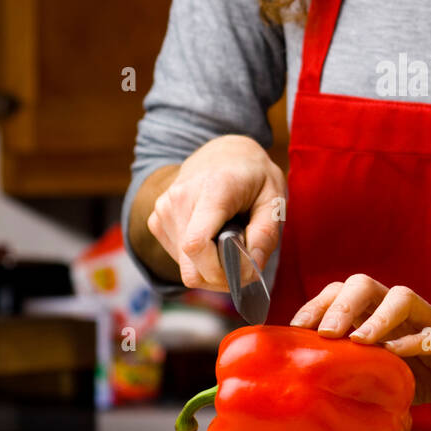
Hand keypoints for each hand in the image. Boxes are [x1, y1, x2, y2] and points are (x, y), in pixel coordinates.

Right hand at [145, 134, 285, 290]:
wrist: (223, 153)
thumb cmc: (252, 174)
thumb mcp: (274, 196)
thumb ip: (266, 232)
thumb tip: (252, 268)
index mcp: (211, 189)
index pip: (196, 244)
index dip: (220, 271)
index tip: (246, 272)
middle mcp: (179, 199)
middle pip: (191, 265)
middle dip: (221, 277)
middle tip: (245, 267)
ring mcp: (163, 210)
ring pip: (186, 268)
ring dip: (212, 269)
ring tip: (230, 244)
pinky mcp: (156, 221)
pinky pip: (179, 260)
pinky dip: (199, 261)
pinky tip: (213, 240)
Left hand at [289, 274, 430, 405]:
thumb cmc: (420, 376)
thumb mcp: (379, 375)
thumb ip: (351, 373)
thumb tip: (306, 391)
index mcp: (375, 314)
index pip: (341, 294)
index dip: (317, 305)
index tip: (297, 328)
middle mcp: (399, 310)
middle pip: (365, 285)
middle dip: (341, 304)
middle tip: (326, 333)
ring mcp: (428, 320)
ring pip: (401, 297)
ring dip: (377, 316)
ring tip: (360, 340)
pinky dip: (415, 341)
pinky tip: (397, 353)